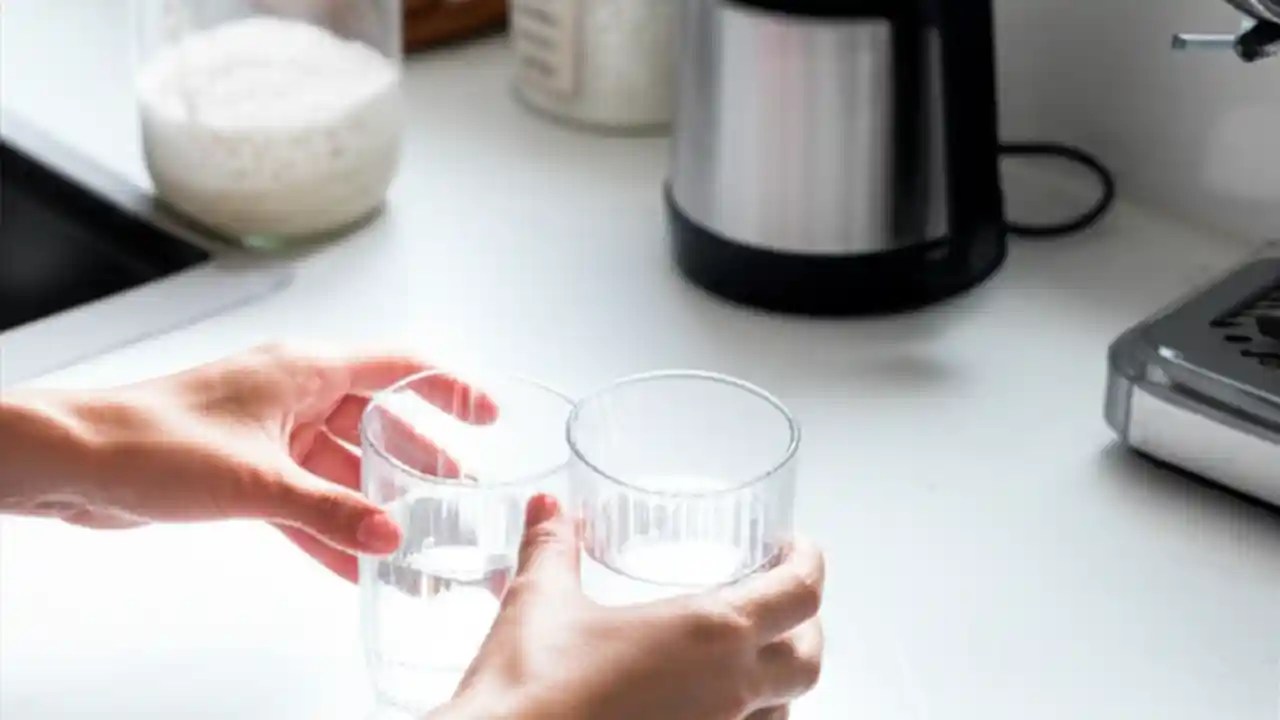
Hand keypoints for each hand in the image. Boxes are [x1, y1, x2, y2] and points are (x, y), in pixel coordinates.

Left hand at [0, 343, 495, 580]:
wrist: (74, 461)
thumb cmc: (152, 439)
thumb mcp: (258, 481)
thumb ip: (330, 511)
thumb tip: (390, 534)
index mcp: (303, 369)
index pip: (398, 366)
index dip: (449, 386)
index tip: (487, 414)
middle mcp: (291, 393)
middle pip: (376, 422)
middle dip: (418, 458)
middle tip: (456, 491)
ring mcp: (268, 432)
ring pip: (340, 466)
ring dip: (372, 501)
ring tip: (416, 534)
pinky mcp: (243, 469)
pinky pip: (303, 497)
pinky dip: (328, 526)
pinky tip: (353, 561)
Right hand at [435, 495, 823, 719]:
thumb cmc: (529, 691)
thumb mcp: (540, 603)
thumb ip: (552, 548)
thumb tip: (548, 510)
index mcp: (709, 635)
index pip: (801, 593)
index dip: (808, 562)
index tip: (792, 547)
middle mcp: (730, 692)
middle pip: (810, 658)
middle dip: (804, 625)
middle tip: (775, 597)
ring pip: (783, 710)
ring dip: (776, 681)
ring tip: (740, 658)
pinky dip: (744, 719)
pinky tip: (704, 706)